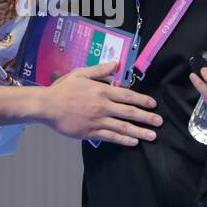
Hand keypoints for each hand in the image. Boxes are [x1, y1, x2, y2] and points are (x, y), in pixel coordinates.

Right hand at [40, 60, 162, 145]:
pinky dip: (123, 140)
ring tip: (152, 136)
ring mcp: (97, 120)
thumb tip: (115, 64)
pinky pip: (110, 137)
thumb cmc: (63, 89)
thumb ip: (100, 70)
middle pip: (129, 112)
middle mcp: (103, 106)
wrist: (47, 106)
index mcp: (102, 90)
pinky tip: (133, 142)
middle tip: (159, 122)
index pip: (127, 95)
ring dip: (139, 132)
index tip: (153, 104)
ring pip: (122, 127)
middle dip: (146, 118)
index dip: (142, 100)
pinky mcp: (90, 132)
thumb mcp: (81, 73)